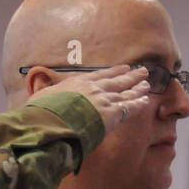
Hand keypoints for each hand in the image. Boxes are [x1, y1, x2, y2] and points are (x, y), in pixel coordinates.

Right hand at [30, 64, 151, 135]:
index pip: (99, 75)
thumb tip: (42, 97)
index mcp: (78, 82)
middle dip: (130, 76)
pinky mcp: (111, 112)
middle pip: (116, 80)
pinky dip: (138, 103)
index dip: (113, 72)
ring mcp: (103, 99)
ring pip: (125, 92)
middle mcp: (93, 88)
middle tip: (142, 71)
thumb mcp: (42, 98)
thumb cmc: (43, 113)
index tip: (122, 68)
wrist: (52, 120)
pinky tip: (145, 101)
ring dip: (137, 88)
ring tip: (147, 84)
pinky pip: (128, 107)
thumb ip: (48, 95)